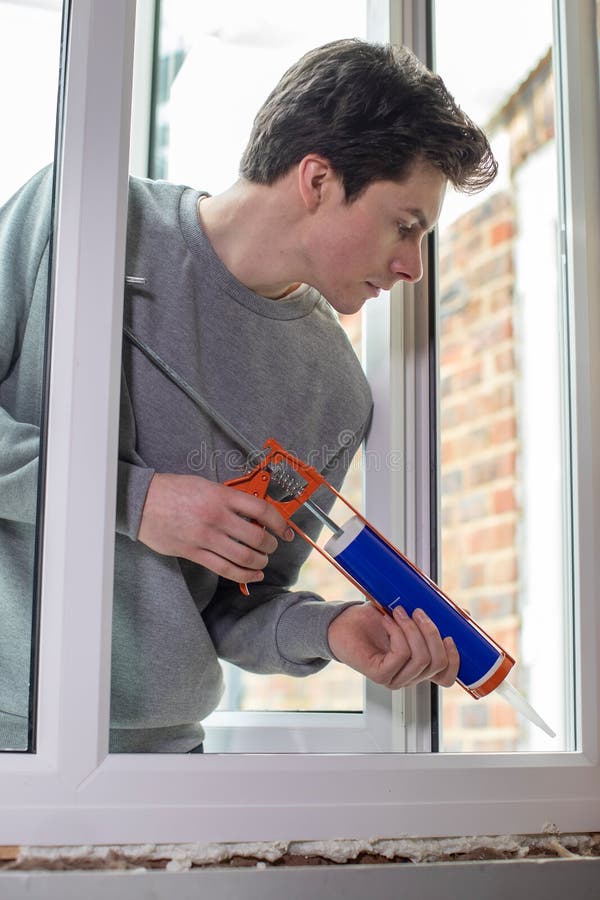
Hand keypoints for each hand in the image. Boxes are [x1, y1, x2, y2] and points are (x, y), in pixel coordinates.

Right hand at [138, 472, 293, 581]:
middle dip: (271, 545)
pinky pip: (224, 569)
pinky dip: (243, 575)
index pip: (262, 510)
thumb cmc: (173, 490)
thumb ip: (229, 499)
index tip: (287, 530)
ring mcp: (205, 537)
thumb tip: (252, 514)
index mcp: (221, 496)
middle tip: (273, 545)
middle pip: (257, 537)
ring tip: (263, 561)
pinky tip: (253, 574)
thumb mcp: (205, 485)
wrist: (141, 501)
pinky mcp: (194, 553)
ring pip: (244, 557)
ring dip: (260, 562)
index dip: (280, 522)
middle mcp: (216, 517)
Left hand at [327, 602, 458, 688]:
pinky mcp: (380, 675)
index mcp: (419, 667)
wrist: (341, 623)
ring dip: (412, 630)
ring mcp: (395, 679)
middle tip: (419, 611)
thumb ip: (432, 616)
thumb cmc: (373, 620)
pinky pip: (401, 655)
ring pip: (421, 659)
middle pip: (437, 663)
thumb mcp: (408, 615)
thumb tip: (464, 612)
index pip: (446, 678)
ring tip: (398, 611)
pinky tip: (387, 620)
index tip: (451, 635)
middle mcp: (410, 677)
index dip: (455, 661)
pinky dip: (398, 633)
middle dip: (432, 633)